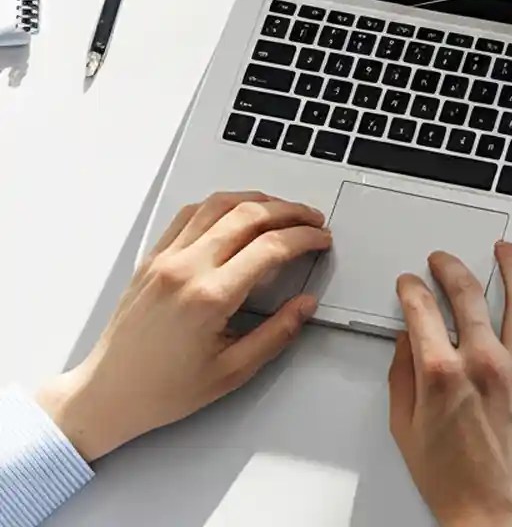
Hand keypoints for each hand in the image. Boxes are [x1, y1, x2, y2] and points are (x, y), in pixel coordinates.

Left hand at [36, 191, 330, 461]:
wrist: (107, 394)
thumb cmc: (161, 390)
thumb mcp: (232, 372)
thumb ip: (276, 334)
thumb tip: (304, 306)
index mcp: (208, 298)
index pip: (269, 247)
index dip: (304, 238)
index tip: (321, 239)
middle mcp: (185, 270)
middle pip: (248, 216)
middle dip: (289, 212)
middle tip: (311, 219)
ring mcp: (164, 259)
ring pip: (217, 205)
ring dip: (256, 200)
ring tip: (281, 209)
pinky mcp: (152, 259)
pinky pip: (188, 214)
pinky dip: (219, 204)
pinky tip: (235, 211)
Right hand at [388, 243, 511, 526]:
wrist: (496, 515)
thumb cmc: (453, 482)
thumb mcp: (406, 429)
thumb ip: (404, 377)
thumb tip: (408, 342)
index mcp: (441, 375)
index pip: (421, 310)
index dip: (411, 290)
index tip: (409, 284)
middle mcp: (483, 364)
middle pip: (467, 294)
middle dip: (450, 268)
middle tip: (443, 260)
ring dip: (510, 266)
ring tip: (504, 249)